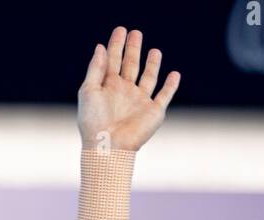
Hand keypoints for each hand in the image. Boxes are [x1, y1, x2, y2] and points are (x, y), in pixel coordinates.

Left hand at [77, 26, 179, 151]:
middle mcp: (124, 93)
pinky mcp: (154, 111)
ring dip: (152, 64)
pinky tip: (174, 74)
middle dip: (133, 49)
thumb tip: (101, 47)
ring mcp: (139, 101)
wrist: (108, 146)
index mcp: (108, 88)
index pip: (112, 61)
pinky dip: (171, 85)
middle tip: (135, 32)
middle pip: (130, 65)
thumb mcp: (89, 91)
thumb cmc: (93, 122)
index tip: (120, 30)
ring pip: (148, 78)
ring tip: (154, 50)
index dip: (116, 45)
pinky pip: (164, 95)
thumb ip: (96, 69)